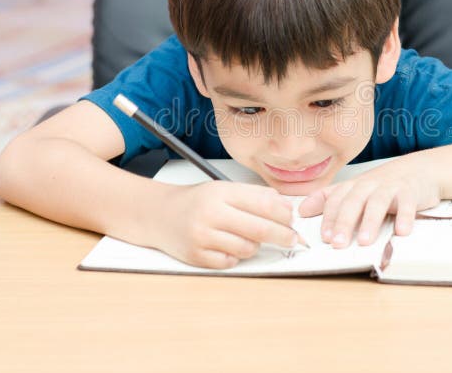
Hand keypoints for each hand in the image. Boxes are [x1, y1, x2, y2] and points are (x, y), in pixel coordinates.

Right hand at [150, 180, 296, 268]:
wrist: (159, 215)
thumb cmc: (196, 202)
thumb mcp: (224, 189)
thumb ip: (255, 196)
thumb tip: (286, 208)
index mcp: (221, 193)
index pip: (264, 205)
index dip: (284, 216)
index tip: (293, 221)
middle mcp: (211, 214)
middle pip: (259, 230)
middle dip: (282, 236)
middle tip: (292, 239)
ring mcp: (202, 237)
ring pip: (247, 249)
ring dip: (255, 246)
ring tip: (246, 237)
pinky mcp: (197, 257)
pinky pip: (231, 262)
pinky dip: (236, 256)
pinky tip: (228, 246)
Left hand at [298, 156, 439, 247]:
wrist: (420, 169)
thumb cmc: (384, 185)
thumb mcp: (355, 190)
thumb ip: (329, 200)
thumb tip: (302, 211)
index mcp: (354, 187)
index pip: (336, 200)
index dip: (329, 218)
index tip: (325, 237)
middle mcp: (369, 185)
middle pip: (353, 201)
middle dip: (344, 222)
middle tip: (338, 243)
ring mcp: (390, 187)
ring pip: (377, 203)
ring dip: (370, 222)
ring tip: (364, 241)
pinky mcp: (411, 191)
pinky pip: (407, 204)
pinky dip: (405, 217)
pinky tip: (402, 232)